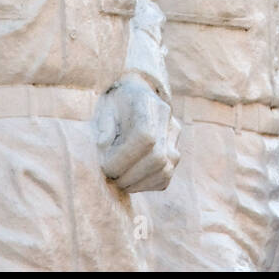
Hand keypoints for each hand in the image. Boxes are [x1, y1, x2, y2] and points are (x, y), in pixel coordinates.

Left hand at [95, 76, 180, 193]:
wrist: (137, 93)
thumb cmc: (116, 103)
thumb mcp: (104, 107)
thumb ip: (103, 126)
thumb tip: (103, 146)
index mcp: (148, 105)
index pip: (145, 137)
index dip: (124, 158)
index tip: (105, 166)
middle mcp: (167, 120)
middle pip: (158, 157)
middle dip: (131, 176)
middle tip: (111, 179)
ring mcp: (174, 137)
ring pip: (165, 170)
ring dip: (139, 183)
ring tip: (120, 182)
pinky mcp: (175, 151)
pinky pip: (166, 177)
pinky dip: (147, 184)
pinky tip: (131, 181)